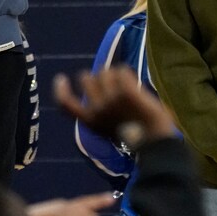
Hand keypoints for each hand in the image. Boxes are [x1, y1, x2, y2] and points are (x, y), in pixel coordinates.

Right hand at [53, 68, 176, 148]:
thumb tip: (100, 87)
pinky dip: (128, 73)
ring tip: (127, 85)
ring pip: (105, 72)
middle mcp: (96, 110)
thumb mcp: (109, 129)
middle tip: (112, 82)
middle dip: (97, 76)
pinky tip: (134, 81)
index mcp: (90, 122)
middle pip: (86, 78)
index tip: (61, 78)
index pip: (65, 104)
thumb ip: (101, 113)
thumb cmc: (137, 138)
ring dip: (115, 74)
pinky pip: (122, 70)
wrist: (156, 145)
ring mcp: (110, 101)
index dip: (60, 90)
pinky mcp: (126, 93)